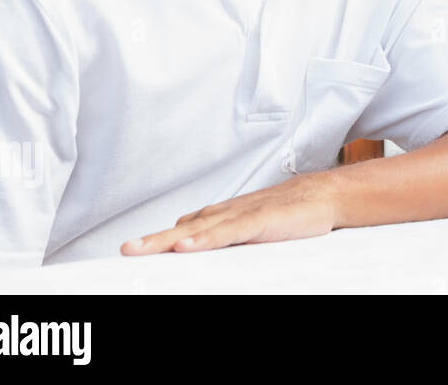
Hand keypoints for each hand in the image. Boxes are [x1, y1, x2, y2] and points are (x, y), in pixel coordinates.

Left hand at [121, 173, 340, 255]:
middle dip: (152, 241)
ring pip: (199, 229)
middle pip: (182, 229)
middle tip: (125, 251)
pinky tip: (187, 246)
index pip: (182, 229)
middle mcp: (225, 214)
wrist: (322, 194)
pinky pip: (228, 232)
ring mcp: (242, 216)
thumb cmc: (288, 213)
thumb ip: (224, 238)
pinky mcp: (260, 220)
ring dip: (168, 240)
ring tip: (140, 249)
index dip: (156, 241)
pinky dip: (206, 239)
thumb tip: (195, 251)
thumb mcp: (251, 229)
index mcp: (222, 217)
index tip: (131, 253)